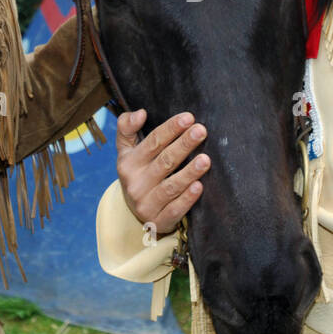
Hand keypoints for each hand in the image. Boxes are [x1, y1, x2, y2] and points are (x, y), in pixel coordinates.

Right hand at [115, 109, 207, 237]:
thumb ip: (127, 128)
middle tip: (201, 131)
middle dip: (184, 145)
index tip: (188, 118)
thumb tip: (140, 113)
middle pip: (164, 161)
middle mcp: (135, 183)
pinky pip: (174, 209)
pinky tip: (199, 187)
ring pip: (170, 186)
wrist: (134, 212)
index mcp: (129, 163)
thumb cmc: (138, 173)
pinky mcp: (158, 220)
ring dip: (189, 173)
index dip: (170, 129)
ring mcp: (146, 203)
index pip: (152, 142)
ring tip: (206, 160)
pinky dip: (187, 199)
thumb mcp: (127, 151)